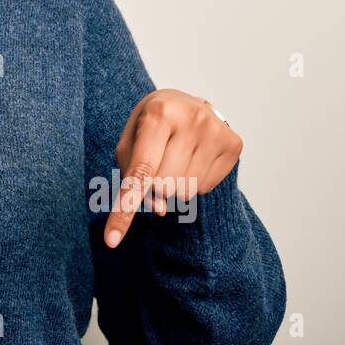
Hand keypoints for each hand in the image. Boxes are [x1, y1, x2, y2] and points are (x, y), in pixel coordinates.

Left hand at [103, 88, 241, 248]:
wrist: (186, 103)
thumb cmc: (151, 125)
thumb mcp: (130, 140)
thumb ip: (133, 176)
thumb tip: (161, 209)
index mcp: (159, 112)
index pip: (140, 172)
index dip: (124, 209)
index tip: (110, 241)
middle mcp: (191, 119)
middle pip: (164, 187)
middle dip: (153, 187)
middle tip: (156, 162)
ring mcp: (216, 131)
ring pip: (185, 192)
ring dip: (173, 186)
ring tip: (174, 158)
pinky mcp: (233, 144)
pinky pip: (204, 188)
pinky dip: (192, 182)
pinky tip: (192, 158)